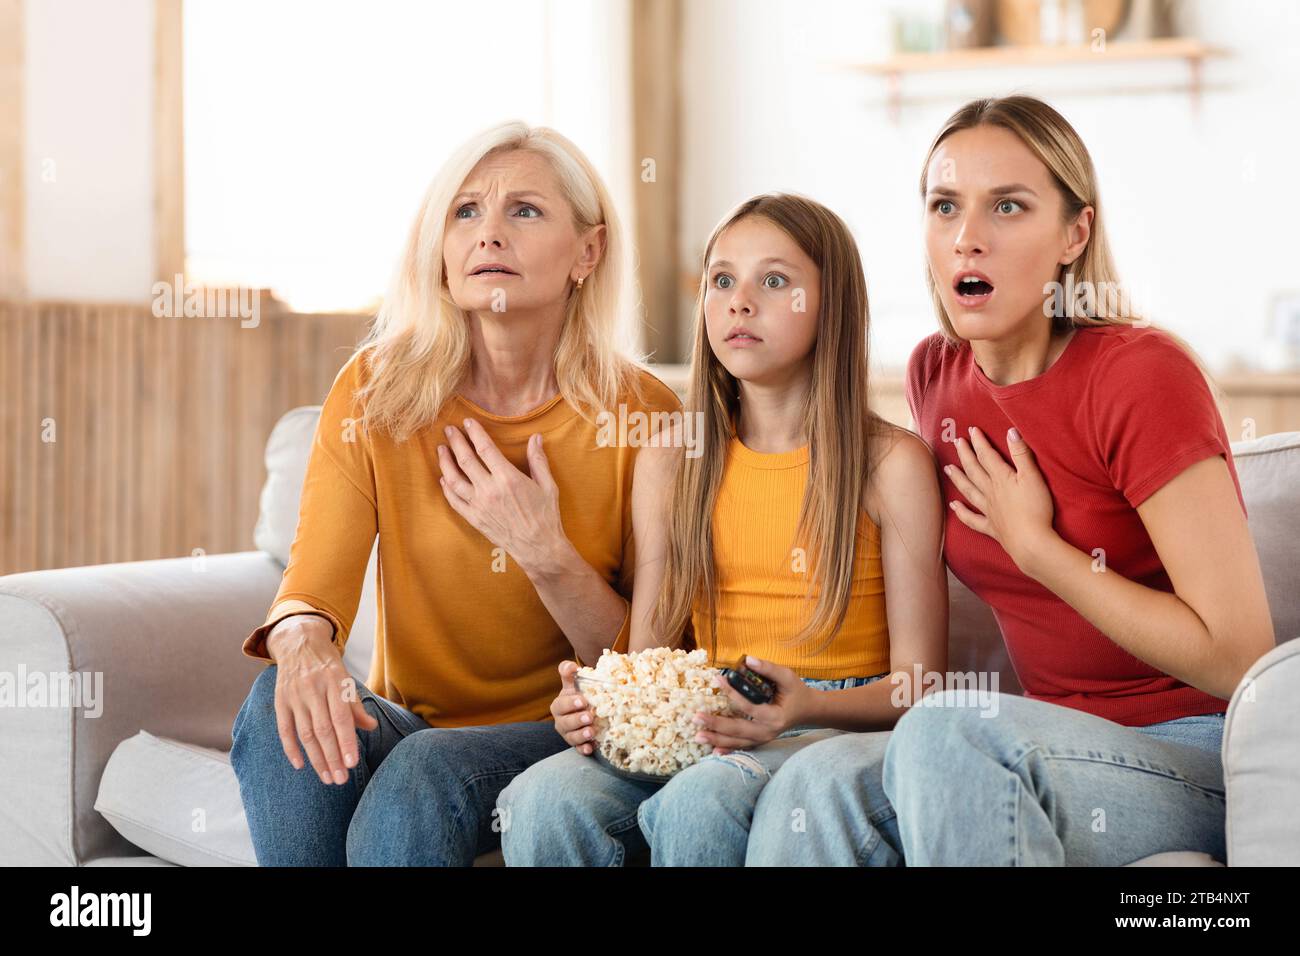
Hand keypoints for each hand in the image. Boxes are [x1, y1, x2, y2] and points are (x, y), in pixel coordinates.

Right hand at [267, 615, 378, 784]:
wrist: (299, 642)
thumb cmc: (328, 666)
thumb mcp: (346, 678)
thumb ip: (355, 705)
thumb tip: (371, 727)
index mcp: (335, 682)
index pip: (341, 718)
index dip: (347, 742)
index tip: (352, 764)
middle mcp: (313, 689)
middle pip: (323, 730)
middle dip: (333, 757)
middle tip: (340, 780)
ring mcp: (294, 695)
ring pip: (305, 733)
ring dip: (316, 759)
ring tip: (327, 778)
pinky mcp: (280, 701)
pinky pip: (284, 730)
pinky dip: (291, 749)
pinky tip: (301, 765)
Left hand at [437, 418, 570, 575]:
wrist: (538, 547)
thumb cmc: (546, 516)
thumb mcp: (548, 485)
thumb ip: (538, 460)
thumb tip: (535, 438)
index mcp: (508, 478)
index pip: (485, 448)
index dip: (475, 432)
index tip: (467, 422)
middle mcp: (490, 490)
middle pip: (465, 459)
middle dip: (455, 442)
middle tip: (449, 430)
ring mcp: (479, 505)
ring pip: (453, 479)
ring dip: (445, 462)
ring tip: (441, 450)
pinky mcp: (474, 518)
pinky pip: (454, 500)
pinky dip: (446, 488)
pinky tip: (444, 478)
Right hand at [550, 661, 596, 755]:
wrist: (586, 709)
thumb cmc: (579, 694)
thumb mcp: (573, 683)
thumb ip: (569, 673)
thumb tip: (570, 666)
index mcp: (559, 705)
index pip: (561, 705)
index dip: (570, 703)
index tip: (583, 700)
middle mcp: (561, 720)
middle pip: (565, 722)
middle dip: (577, 720)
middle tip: (590, 716)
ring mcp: (568, 734)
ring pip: (571, 737)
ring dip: (581, 735)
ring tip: (592, 732)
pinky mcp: (576, 744)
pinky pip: (578, 749)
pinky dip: (583, 749)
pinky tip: (589, 748)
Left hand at [692, 657, 811, 754]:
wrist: (807, 711)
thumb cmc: (796, 692)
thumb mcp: (787, 677)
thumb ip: (769, 668)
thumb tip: (748, 659)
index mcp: (774, 716)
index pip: (749, 707)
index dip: (732, 693)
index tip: (717, 679)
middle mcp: (768, 731)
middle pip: (738, 730)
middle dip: (716, 724)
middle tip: (696, 717)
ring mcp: (763, 739)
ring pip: (737, 742)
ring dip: (716, 739)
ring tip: (697, 736)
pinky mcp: (760, 741)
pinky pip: (742, 746)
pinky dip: (728, 748)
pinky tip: (713, 750)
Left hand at [946, 426, 1057, 571]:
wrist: (1031, 541)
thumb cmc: (1036, 508)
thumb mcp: (1033, 477)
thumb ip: (1022, 454)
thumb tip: (1011, 432)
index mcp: (1001, 478)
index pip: (987, 456)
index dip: (979, 442)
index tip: (971, 430)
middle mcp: (990, 492)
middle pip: (974, 470)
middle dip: (965, 455)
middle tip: (956, 442)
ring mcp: (989, 511)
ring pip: (969, 491)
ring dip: (958, 478)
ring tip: (947, 468)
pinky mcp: (991, 528)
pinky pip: (972, 519)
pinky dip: (961, 512)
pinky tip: (953, 506)